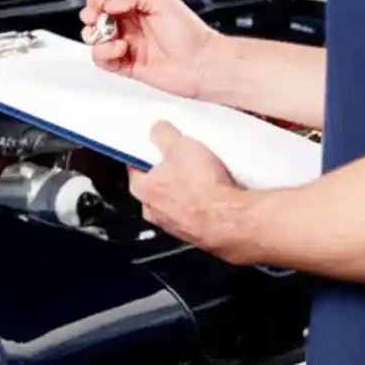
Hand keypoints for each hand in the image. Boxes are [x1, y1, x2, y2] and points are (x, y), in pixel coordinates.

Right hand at [79, 0, 218, 98]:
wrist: (200, 64)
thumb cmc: (189, 34)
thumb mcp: (163, 1)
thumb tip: (110, 3)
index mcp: (139, 5)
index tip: (98, 4)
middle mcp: (131, 24)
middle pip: (97, 17)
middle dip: (92, 17)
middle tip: (97, 19)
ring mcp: (127, 44)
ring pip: (96, 39)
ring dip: (98, 37)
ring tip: (113, 37)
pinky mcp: (126, 65)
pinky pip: (103, 59)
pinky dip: (104, 54)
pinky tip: (120, 50)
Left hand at [129, 122, 250, 261]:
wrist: (230, 220)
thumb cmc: (201, 186)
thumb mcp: (180, 145)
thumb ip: (163, 135)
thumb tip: (157, 129)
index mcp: (142, 189)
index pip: (135, 166)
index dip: (146, 152)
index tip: (157, 145)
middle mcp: (153, 212)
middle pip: (155, 186)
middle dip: (168, 173)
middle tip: (184, 159)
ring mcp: (174, 227)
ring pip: (174, 202)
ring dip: (186, 191)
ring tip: (205, 176)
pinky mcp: (195, 236)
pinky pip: (194, 215)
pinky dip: (202, 206)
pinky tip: (216, 195)